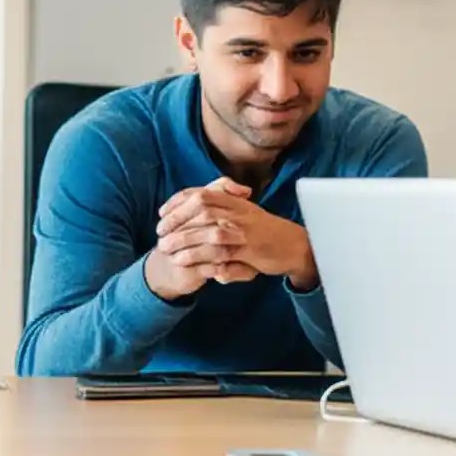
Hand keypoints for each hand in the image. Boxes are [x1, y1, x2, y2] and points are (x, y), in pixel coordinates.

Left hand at [155, 177, 319, 290]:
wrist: (296, 246)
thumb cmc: (267, 231)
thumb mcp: (246, 212)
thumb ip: (224, 204)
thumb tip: (197, 200)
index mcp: (237, 201)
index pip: (202, 194)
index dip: (179, 201)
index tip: (162, 213)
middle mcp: (240, 213)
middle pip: (202, 209)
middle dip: (176, 220)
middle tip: (159, 233)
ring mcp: (246, 231)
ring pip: (209, 231)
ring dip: (184, 239)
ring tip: (165, 248)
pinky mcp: (250, 250)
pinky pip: (221, 253)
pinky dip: (200, 256)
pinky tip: (184, 261)